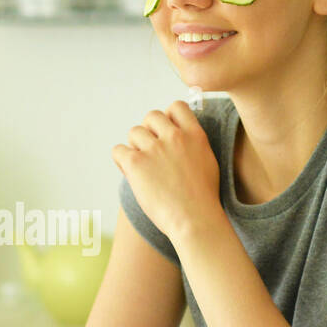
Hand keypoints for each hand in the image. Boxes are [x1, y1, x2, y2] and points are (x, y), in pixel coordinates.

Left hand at [111, 100, 220, 242]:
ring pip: (134, 132)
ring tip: (143, 168)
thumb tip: (180, 133)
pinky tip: (131, 174)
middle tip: (151, 153)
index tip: (166, 133)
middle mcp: (175, 137)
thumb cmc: (202, 199)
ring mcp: (155, 149)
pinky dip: (121, 161)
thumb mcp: (208, 162)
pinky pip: (118, 150)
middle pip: (151, 116)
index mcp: (194, 135)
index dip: (168, 118)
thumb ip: (193, 144)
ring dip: (135, 148)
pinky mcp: (137, 164)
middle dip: (149, 132)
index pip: (176, 106)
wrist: (194, 220)